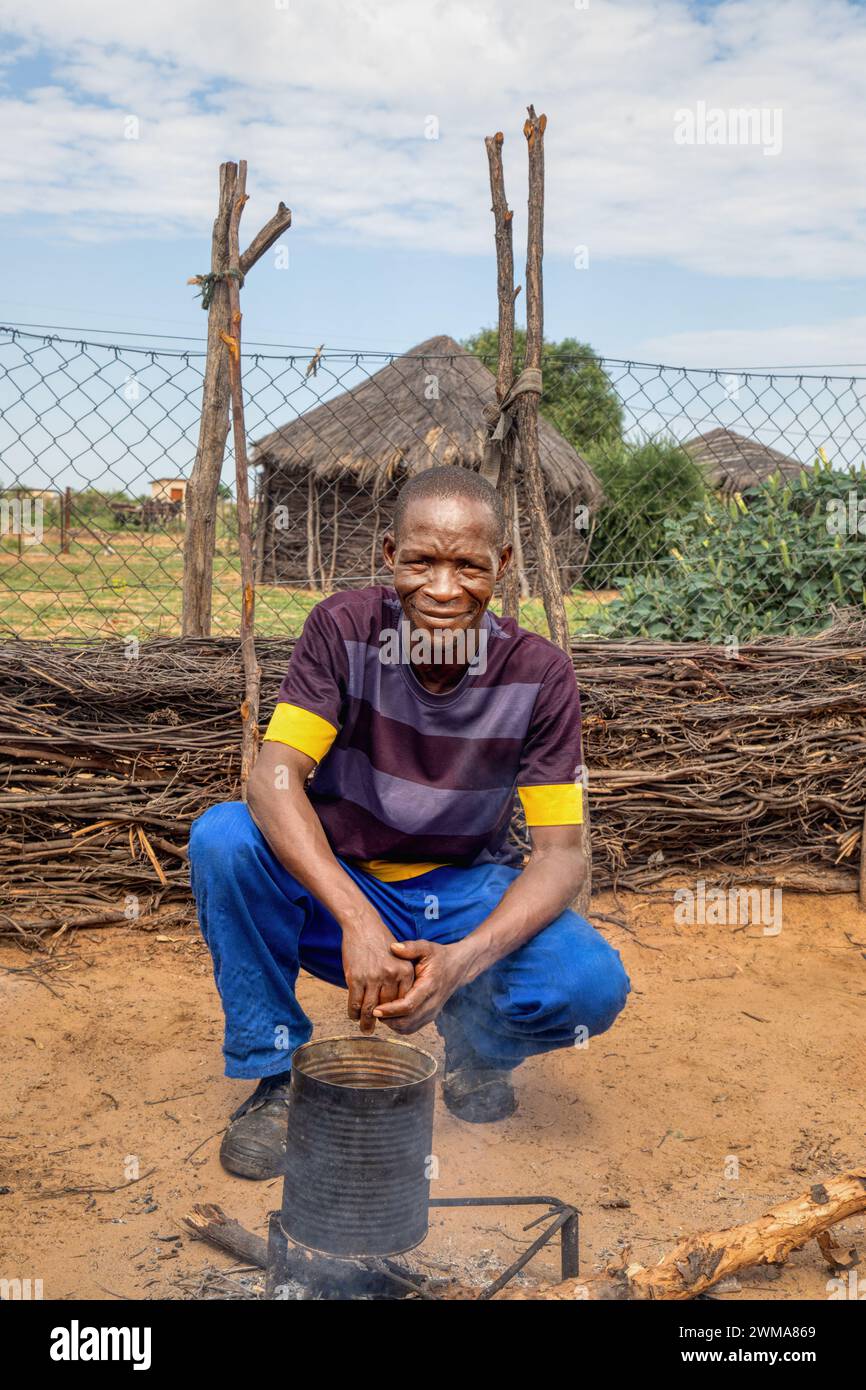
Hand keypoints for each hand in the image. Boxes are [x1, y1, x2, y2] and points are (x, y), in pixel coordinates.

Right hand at [342, 920, 414, 1034]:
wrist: (363, 925)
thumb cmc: (380, 942)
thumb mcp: (400, 958)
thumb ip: (401, 978)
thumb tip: (398, 1003)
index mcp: (405, 971)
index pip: (403, 1001)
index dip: (396, 1013)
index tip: (391, 1020)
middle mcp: (391, 975)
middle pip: (387, 1007)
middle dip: (382, 1020)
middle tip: (377, 1028)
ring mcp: (373, 977)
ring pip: (369, 1009)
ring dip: (366, 1022)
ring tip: (365, 1028)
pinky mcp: (355, 978)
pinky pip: (355, 1003)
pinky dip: (353, 1012)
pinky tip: (353, 1015)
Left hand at [372, 939, 468, 1033]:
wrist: (457, 968)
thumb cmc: (439, 957)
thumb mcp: (426, 947)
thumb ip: (410, 947)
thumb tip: (392, 947)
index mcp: (430, 986)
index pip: (409, 1005)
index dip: (391, 1010)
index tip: (375, 1009)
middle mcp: (432, 1003)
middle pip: (407, 1021)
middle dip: (387, 1019)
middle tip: (372, 1010)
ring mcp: (432, 1013)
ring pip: (408, 1027)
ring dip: (391, 1023)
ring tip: (379, 1011)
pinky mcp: (429, 1017)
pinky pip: (411, 1028)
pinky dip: (397, 1025)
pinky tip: (389, 1014)